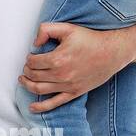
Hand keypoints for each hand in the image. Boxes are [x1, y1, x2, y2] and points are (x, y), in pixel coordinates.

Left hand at [18, 22, 135, 110]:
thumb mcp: (67, 28)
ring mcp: (68, 86)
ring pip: (39, 89)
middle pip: (34, 76)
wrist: (112, 52)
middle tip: (27, 67)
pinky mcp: (74, 93)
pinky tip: (32, 108)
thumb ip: (46, 30)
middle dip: (27, 71)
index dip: (28, 59)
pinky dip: (41, 107)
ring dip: (28, 85)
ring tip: (24, 80)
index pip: (32, 62)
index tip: (31, 56)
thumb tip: (34, 43)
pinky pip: (55, 103)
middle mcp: (61, 74)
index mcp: (58, 59)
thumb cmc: (90, 39)